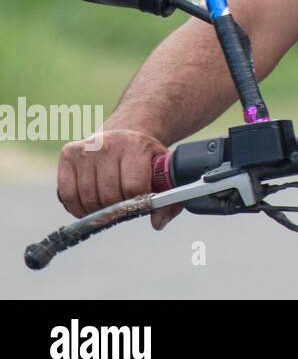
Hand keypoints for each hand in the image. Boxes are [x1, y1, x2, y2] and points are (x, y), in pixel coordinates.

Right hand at [57, 129, 180, 229]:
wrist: (126, 134)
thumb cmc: (145, 159)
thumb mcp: (163, 173)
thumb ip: (169, 201)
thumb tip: (157, 223)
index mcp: (137, 145)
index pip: (133, 188)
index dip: (136, 203)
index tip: (139, 203)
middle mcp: (108, 144)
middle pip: (109, 195)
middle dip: (117, 209)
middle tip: (122, 207)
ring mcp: (86, 148)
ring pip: (88, 198)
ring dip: (97, 211)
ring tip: (108, 206)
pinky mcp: (68, 153)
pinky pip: (68, 194)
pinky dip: (77, 208)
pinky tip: (89, 206)